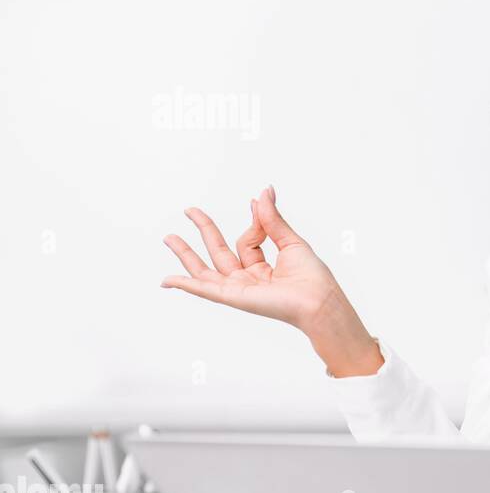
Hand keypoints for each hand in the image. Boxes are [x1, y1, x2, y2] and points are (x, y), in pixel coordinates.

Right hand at [160, 186, 382, 375]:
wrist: (319, 300)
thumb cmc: (313, 278)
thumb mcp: (290, 241)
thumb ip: (271, 218)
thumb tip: (264, 192)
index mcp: (263, 268)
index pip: (248, 240)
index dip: (253, 220)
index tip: (256, 203)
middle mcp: (249, 279)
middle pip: (219, 252)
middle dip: (204, 230)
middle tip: (189, 210)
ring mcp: (239, 289)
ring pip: (205, 271)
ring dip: (186, 254)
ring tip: (169, 237)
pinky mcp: (233, 297)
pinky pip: (204, 290)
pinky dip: (185, 285)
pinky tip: (167, 281)